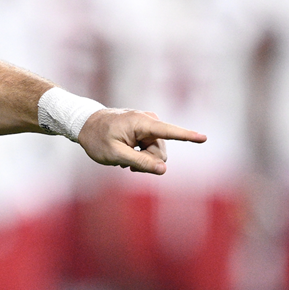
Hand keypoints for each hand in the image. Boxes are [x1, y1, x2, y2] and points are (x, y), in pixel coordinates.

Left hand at [77, 109, 205, 174]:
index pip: (168, 131)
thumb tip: (163, 169)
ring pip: (157, 151)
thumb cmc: (97, 138)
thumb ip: (140, 162)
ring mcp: (147, 124)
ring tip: (124, 161)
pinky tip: (126, 156)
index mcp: (141, 122)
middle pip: (161, 150)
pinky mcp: (145, 129)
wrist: (84, 125)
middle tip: (128, 166)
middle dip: (149, 161)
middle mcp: (148, 120)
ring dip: (143, 160)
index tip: (204, 138)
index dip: (187, 136)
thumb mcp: (115, 155)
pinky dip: (141, 155)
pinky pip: (151, 148)